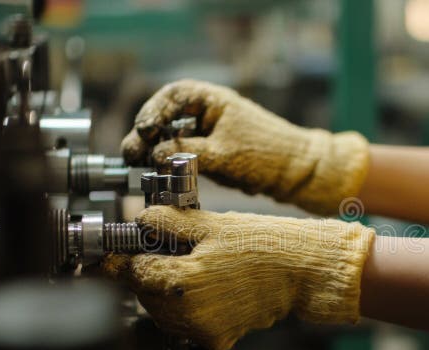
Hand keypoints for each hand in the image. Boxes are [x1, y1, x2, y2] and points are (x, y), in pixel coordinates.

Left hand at [104, 206, 374, 349]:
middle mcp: (187, 314)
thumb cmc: (262, 245)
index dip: (117, 261)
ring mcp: (202, 331)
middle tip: (158, 248)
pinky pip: (185, 323)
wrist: (301, 271)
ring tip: (187, 263)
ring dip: (163, 289)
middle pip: (145, 293)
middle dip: (146, 272)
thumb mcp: (210, 224)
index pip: (131, 273)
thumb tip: (138, 220)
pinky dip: (185, 305)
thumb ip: (167, 223)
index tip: (105, 257)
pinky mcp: (217, 339)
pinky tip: (203, 284)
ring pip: (162, 311)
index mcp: (181, 282)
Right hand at [120, 79, 369, 214]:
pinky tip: (156, 172)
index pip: (173, 96)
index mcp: (213, 99)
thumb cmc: (268, 155)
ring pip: (169, 137)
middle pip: (165, 117)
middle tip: (130, 153)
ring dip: (152, 149)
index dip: (153, 111)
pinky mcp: (208, 152)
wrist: (297, 173)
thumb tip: (154, 154)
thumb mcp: (223, 154)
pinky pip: (180, 154)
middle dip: (145, 134)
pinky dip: (168, 162)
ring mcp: (206, 132)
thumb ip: (186, 153)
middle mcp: (206, 112)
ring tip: (137, 164)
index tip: (144, 130)